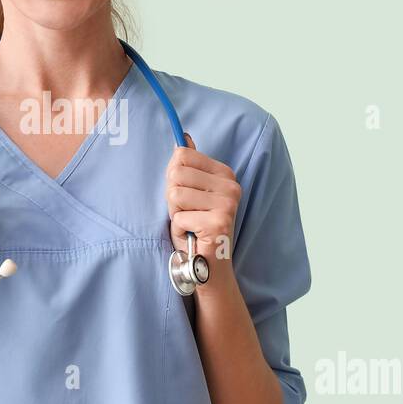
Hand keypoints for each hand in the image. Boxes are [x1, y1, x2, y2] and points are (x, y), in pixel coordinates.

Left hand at [164, 133, 239, 265]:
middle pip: (176, 173)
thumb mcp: (191, 192)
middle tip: (186, 213)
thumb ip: (188, 166)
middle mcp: (230, 185)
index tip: (185, 194)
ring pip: (175, 195)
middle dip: (172, 197)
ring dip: (175, 214)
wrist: (209, 265)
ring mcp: (227, 203)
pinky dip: (179, 229)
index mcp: (224, 173)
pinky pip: (179, 217)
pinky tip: (193, 235)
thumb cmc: (196, 227)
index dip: (173, 177)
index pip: (182, 155)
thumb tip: (182, 138)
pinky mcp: (219, 221)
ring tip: (189, 224)